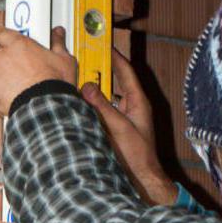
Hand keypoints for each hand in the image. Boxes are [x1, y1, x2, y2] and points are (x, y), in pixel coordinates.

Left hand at [0, 22, 76, 115]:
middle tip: (21, 72)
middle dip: (5, 64)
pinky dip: (0, 96)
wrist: (45, 106)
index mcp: (18, 45)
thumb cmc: (53, 82)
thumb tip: (58, 33)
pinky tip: (15, 98)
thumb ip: (57, 43)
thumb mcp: (63, 59)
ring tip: (19, 87)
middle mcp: (1, 58)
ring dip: (1, 80)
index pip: (0, 32)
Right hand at [82, 50, 176, 204]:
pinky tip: (80, 103)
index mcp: (138, 101)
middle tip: (86, 58)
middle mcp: (132, 106)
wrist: (142, 178)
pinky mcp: (117, 127)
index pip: (126, 71)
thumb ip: (103, 106)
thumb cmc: (137, 154)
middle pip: (116, 81)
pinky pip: (103, 109)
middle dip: (102, 70)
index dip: (115, 56)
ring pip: (108, 96)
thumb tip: (87, 86)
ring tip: (79, 77)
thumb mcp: (119, 127)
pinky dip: (93, 104)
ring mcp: (125, 116)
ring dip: (95, 88)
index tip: (103, 45)